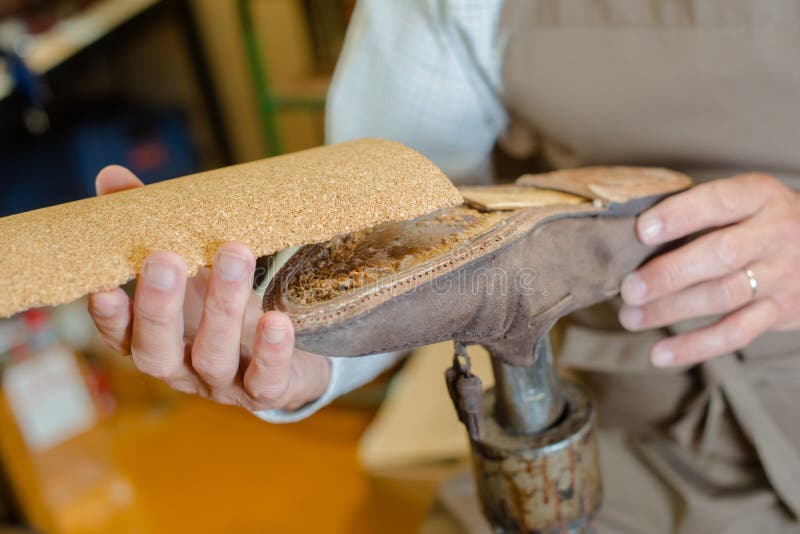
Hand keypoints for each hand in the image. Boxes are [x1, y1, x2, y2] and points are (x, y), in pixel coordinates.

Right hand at [87, 165, 329, 410]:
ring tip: (234, 255)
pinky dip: (271, 353)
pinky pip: (266, 381)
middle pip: (158, 351)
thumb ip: (156, 227)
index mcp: (158, 340)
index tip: (103, 284)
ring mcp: (223, 385)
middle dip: (159, 307)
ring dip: (221, 308)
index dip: (110, 315)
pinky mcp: (266, 393)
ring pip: (214, 356)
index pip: (122, 336)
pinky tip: (277, 322)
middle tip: (165, 259)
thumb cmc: (226, 305)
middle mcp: (182, 369)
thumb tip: (112, 178)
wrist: (291, 353)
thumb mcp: (193, 267)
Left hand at [618, 173, 799, 366]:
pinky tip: (660, 353)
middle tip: (629, 289)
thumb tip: (630, 233)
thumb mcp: (745, 198)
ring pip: (723, 296)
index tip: (641, 230)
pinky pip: (736, 333)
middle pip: (721, 255)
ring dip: (671, 310)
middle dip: (669, 273)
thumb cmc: (761, 219)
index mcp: (760, 196)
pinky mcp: (781, 312)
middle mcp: (776, 234)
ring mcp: (782, 276)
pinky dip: (695, 346)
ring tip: (630, 318)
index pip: (720, 202)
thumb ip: (701, 210)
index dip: (679, 216)